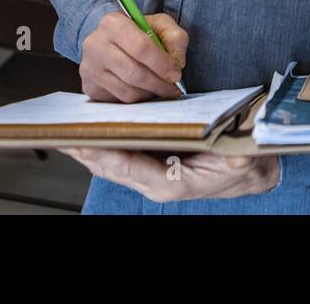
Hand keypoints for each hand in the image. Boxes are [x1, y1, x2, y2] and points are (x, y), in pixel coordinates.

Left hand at [60, 149, 280, 201]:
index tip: (81, 140)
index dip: (103, 153)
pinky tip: (91, 127)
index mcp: (172, 183)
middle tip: (57, 132)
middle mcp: (155, 181)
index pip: (128, 167)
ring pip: (111, 160)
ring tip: (65, 127)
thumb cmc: (244, 165)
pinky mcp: (152, 162)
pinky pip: (121, 152)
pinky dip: (104, 141)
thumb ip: (238, 160)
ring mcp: (151, 172)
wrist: (252, 170)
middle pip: (110, 165)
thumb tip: (236, 158)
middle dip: (83, 149)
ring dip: (88, 145)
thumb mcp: (244, 161)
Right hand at [79, 11, 188, 101]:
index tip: (176, 74)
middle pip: (133, 73)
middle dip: (159, 83)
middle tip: (173, 88)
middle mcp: (95, 44)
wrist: (110, 40)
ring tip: (162, 89)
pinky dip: (138, 99)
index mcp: (113, 23)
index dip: (162, 64)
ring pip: (127, 91)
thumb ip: (175, 38)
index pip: (141, 47)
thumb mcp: (160, 25)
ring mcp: (89, 67)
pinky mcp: (89, 86)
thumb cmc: (138, 32)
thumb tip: (177, 63)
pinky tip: (146, 90)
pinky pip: (119, 100)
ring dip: (150, 94)